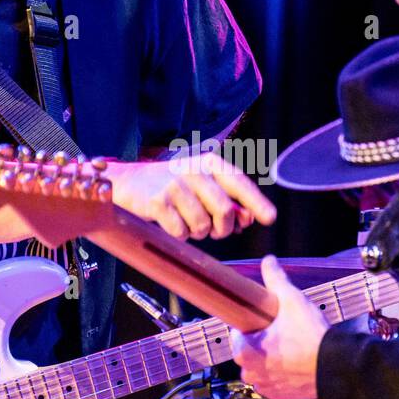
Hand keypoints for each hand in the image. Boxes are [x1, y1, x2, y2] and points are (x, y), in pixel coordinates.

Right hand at [103, 152, 275, 239]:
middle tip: (216, 231)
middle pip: (224, 210)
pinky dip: (179, 235)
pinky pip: (181, 232)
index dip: (256, 202)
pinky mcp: (157, 202)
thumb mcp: (201, 187)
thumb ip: (227, 200)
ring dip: (198, 233)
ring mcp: (174, 185)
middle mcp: (193, 170)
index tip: (269, 218)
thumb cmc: (172, 187)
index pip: (239, 183)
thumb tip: (247, 218)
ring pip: (202, 225)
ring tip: (186, 222)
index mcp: (208, 163)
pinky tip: (170, 223)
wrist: (128, 182)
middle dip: (223, 228)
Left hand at [230, 256, 327, 398]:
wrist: (337, 367)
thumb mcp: (293, 301)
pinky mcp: (280, 396)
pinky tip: (294, 360)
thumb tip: (268, 261)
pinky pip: (273, 381)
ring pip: (260, 367)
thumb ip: (276, 279)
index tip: (264, 319)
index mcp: (245, 352)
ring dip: (269, 357)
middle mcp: (251, 373)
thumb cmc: (312, 337)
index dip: (251, 323)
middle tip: (280, 330)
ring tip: (289, 345)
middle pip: (248, 350)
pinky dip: (280, 372)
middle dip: (261, 341)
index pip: (237, 334)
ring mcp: (266, 387)